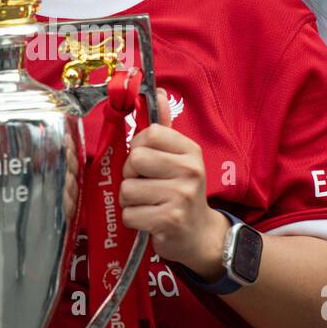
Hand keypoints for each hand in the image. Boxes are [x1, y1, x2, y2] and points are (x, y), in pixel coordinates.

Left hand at [119, 88, 224, 275]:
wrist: (199, 235)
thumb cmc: (181, 192)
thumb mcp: (179, 158)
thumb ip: (165, 128)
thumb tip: (158, 92)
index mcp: (190, 150)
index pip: (149, 134)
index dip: (138, 148)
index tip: (148, 163)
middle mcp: (190, 170)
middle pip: (134, 160)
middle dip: (131, 176)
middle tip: (147, 187)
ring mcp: (181, 196)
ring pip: (127, 189)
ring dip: (130, 201)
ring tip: (149, 205)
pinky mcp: (170, 220)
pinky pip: (130, 214)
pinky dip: (133, 220)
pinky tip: (150, 221)